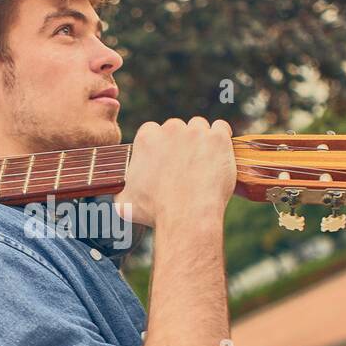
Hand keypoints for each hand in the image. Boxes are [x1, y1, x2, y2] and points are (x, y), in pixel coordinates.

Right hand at [112, 117, 234, 228]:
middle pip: (176, 128)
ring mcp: (196, 131)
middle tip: (185, 166)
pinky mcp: (217, 139)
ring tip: (203, 163)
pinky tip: (219, 155)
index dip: (160, 146)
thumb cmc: (154, 212)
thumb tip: (123, 188)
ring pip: (199, 127)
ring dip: (201, 140)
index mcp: (146, 138)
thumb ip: (123, 187)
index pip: (152, 131)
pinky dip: (221, 139)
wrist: (186, 217)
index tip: (165, 160)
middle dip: (180, 143)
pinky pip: (221, 129)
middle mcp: (170, 129)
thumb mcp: (124, 202)